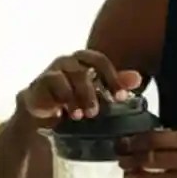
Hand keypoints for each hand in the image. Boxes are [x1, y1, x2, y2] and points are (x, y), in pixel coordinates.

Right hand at [16, 50, 143, 120]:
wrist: (41, 116)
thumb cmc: (72, 102)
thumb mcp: (97, 95)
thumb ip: (115, 84)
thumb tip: (137, 78)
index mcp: (85, 63)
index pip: (100, 61)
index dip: (113, 77)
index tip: (121, 97)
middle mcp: (70, 62)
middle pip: (87, 64)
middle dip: (97, 86)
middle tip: (102, 108)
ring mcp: (54, 70)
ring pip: (73, 74)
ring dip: (83, 95)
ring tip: (86, 115)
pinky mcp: (40, 82)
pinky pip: (54, 81)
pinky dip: (65, 98)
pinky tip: (68, 113)